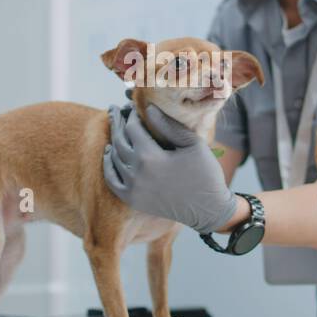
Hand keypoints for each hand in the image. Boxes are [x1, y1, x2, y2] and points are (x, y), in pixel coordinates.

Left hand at [102, 103, 237, 233]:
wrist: (208, 210)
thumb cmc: (205, 173)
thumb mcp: (192, 144)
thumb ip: (168, 125)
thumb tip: (148, 108)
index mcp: (150, 157)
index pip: (132, 128)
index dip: (131, 115)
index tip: (133, 106)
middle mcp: (136, 174)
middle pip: (119, 141)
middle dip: (117, 123)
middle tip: (114, 110)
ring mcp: (132, 189)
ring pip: (113, 158)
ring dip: (113, 141)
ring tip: (115, 128)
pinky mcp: (132, 200)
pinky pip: (112, 180)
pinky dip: (108, 165)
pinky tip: (109, 153)